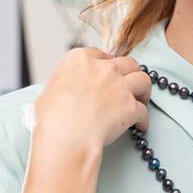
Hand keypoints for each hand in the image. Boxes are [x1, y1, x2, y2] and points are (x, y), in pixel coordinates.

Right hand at [32, 47, 150, 157]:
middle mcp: (103, 68)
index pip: (101, 55)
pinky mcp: (130, 106)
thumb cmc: (51, 118)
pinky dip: (143, 119)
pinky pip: (143, 111)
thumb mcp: (48, 90)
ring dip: (143, 90)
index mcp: (79, 59)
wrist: (65, 137)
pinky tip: (140, 126)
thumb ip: (63, 84)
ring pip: (144, 80)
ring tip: (141, 100)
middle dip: (130, 73)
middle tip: (129, 85)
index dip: (108, 65)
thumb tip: (65, 91)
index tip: (109, 74)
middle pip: (128, 63)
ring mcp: (119, 86)